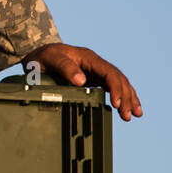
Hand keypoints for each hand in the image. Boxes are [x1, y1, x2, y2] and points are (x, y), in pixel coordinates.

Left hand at [21, 43, 142, 120]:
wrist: (36, 56)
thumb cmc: (42, 57)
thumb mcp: (49, 59)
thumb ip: (64, 67)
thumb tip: (81, 81)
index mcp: (88, 58)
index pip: (109, 73)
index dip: (115, 88)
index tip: (116, 103)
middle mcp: (95, 64)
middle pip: (117, 79)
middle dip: (125, 97)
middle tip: (127, 115)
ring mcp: (95, 72)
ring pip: (118, 84)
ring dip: (128, 98)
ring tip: (135, 115)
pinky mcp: (93, 79)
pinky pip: (111, 87)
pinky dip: (121, 97)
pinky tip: (126, 107)